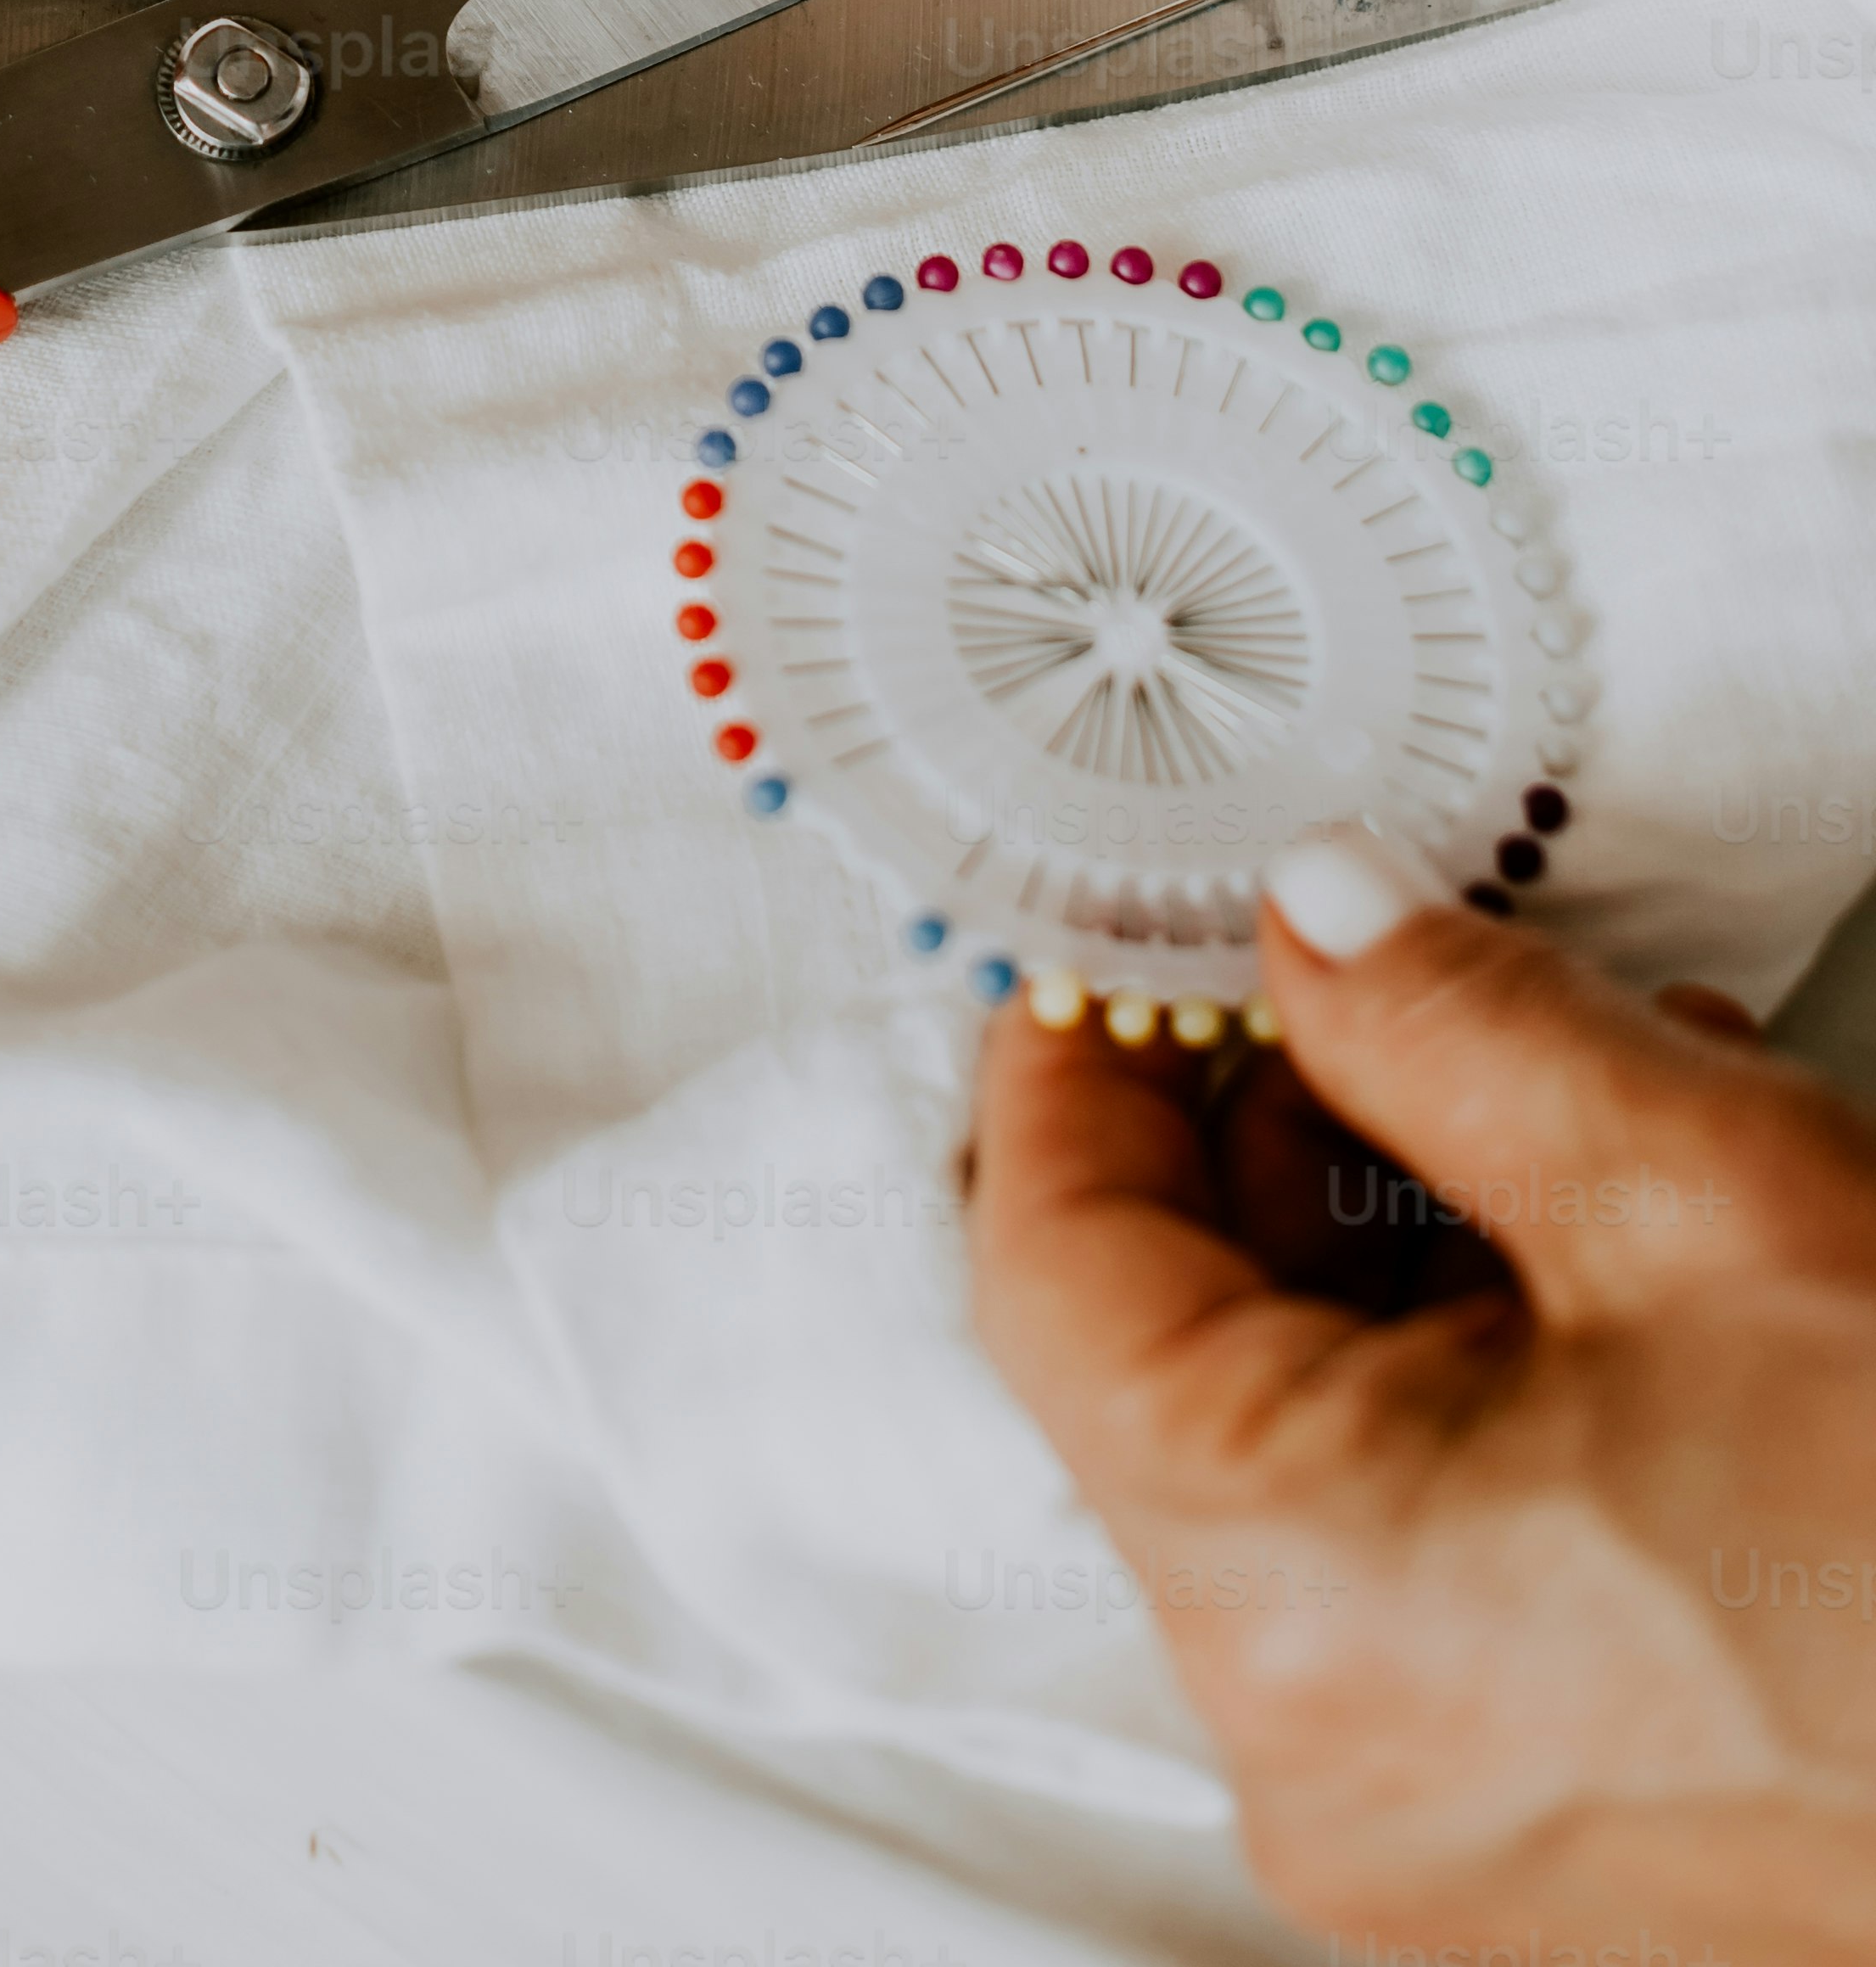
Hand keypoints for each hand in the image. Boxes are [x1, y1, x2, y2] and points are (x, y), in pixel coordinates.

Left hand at [972, 830, 1875, 1960]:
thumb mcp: (1695, 1192)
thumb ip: (1446, 1022)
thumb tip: (1314, 918)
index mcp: (1295, 1597)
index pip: (1049, 1271)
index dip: (1079, 1067)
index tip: (1121, 941)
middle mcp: (1320, 1745)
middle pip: (1184, 1353)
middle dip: (1288, 1130)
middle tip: (1376, 976)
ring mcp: (1431, 1813)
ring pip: (1319, 1439)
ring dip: (1416, 1236)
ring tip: (1578, 1088)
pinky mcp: (1539, 1826)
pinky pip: (1425, 1551)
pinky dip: (1491, 1377)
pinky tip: (1631, 1247)